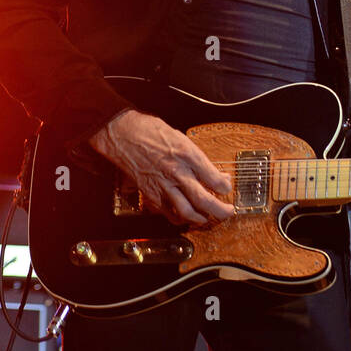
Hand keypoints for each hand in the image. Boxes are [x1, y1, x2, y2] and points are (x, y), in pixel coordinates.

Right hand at [89, 109, 232, 226]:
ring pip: (186, 211)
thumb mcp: (183, 139)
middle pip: (203, 200)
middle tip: (228, 212)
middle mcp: (177, 172)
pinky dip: (178, 218)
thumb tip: (216, 174)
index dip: (225, 187)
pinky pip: (167, 213)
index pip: (214, 179)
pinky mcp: (149, 193)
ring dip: (201, 218)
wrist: (123, 134)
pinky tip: (185, 216)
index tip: (227, 188)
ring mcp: (162, 185)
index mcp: (187, 155)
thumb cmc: (152, 132)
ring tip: (208, 218)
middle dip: (220, 210)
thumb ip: (199, 159)